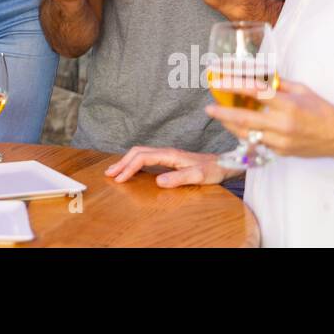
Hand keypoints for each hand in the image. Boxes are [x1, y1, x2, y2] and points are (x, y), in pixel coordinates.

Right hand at [105, 145, 236, 186]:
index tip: (119, 179)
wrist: (224, 163)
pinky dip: (134, 162)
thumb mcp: (199, 176)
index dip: (129, 168)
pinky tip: (132, 169)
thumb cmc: (213, 169)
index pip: (142, 158)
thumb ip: (180, 178)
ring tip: (115, 171)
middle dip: (122, 162)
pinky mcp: (169, 159)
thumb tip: (159, 181)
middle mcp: (166, 152)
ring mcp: (167, 154)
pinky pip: (146, 157)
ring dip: (126, 161)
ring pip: (140, 153)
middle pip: (137, 152)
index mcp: (170, 154)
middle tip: (109, 174)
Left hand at [205, 78, 333, 160]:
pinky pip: (257, 144)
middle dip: (223, 113)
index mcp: (288, 104)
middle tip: (209, 108)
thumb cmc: (323, 110)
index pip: (254, 92)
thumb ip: (278, 84)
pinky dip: (246, 135)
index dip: (233, 85)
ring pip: (247, 134)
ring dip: (230, 126)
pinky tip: (238, 128)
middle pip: (244, 119)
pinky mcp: (281, 152)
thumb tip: (258, 76)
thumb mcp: (302, 90)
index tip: (218, 80)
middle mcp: (282, 124)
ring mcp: (281, 141)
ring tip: (220, 116)